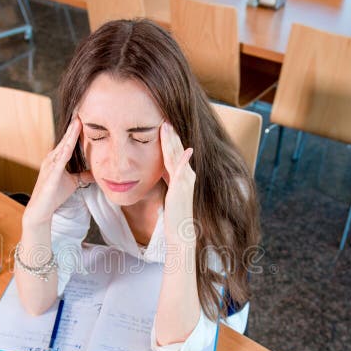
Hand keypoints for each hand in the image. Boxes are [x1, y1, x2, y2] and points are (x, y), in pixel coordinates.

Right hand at [24, 116, 93, 225]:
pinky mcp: (51, 175)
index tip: (85, 116)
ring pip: (62, 146)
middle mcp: (52, 158)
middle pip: (65, 139)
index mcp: (57, 158)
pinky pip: (59, 161)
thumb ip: (83, 175)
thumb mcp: (73, 182)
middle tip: (82, 110)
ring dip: (70, 134)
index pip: (68, 141)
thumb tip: (96, 172)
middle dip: (74, 126)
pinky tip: (71, 144)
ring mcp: (50, 165)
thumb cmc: (55, 195)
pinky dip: (65, 151)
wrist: (41, 209)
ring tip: (78, 121)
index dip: (76, 129)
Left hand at [160, 122, 195, 242]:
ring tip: (167, 127)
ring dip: (173, 141)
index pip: (176, 153)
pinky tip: (185, 150)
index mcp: (183, 175)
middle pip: (177, 150)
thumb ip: (169, 178)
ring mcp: (185, 181)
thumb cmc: (175, 214)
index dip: (170, 139)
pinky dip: (183, 160)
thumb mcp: (170, 190)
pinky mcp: (181, 188)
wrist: (181, 231)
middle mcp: (187, 175)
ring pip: (177, 156)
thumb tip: (164, 168)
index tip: (164, 126)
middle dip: (171, 135)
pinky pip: (181, 171)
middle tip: (165, 119)